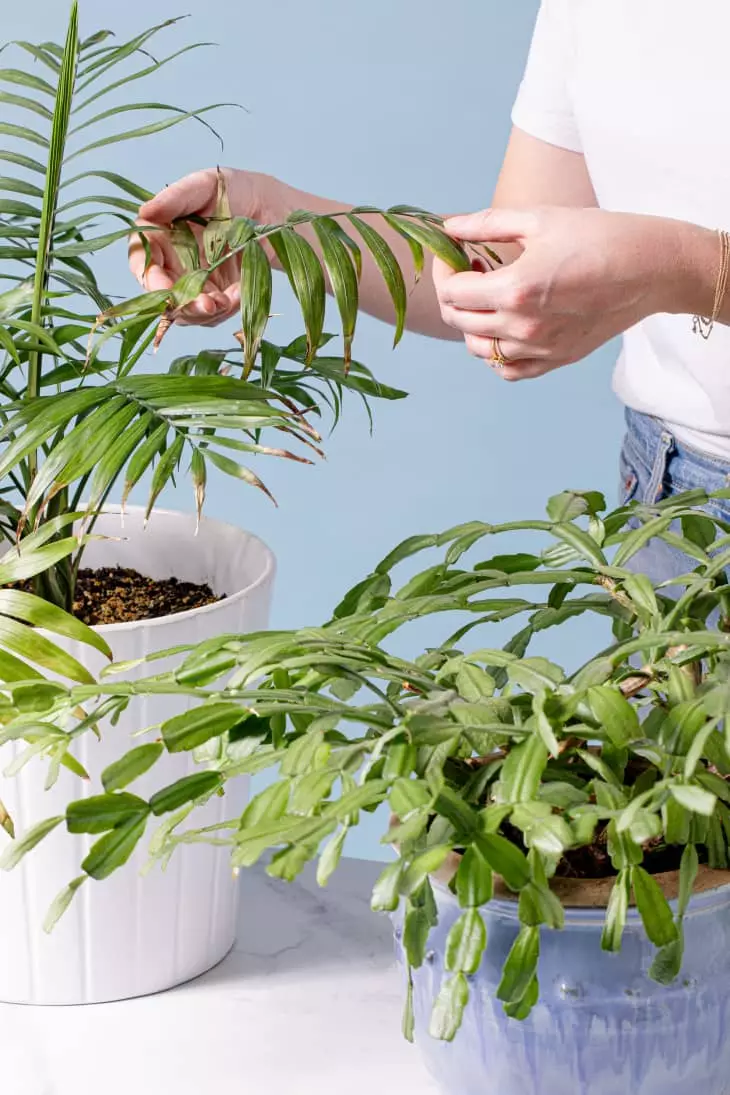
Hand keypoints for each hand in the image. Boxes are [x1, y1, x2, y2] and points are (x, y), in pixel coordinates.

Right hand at [128, 168, 288, 325]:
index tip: (165, 290)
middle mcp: (171, 263)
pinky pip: (213, 314)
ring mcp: (194, 282)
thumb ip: (174, 198)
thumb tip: (145, 210)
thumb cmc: (233, 190)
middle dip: (183, 306)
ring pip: (187, 313)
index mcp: (159, 236)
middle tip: (207, 305)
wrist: (270, 208)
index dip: (149, 279)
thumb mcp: (204, 186)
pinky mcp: (215, 296)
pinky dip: (227, 308)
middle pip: (163, 297)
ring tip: (229, 299)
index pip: (141, 263)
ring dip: (206, 312)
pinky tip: (240, 291)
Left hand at [433, 207, 709, 380]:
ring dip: (472, 324)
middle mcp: (523, 327)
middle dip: (453, 294)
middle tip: (470, 269)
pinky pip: (509, 371)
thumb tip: (447, 226)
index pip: (452, 292)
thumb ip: (486, 224)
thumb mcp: (540, 219)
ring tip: (489, 295)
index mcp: (515, 289)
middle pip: (460, 322)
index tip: (452, 254)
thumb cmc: (600, 236)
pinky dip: (497, 354)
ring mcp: (540, 349)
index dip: (443, 270)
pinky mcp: (556, 359)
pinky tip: (505, 327)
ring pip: (479, 351)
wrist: (652, 268)